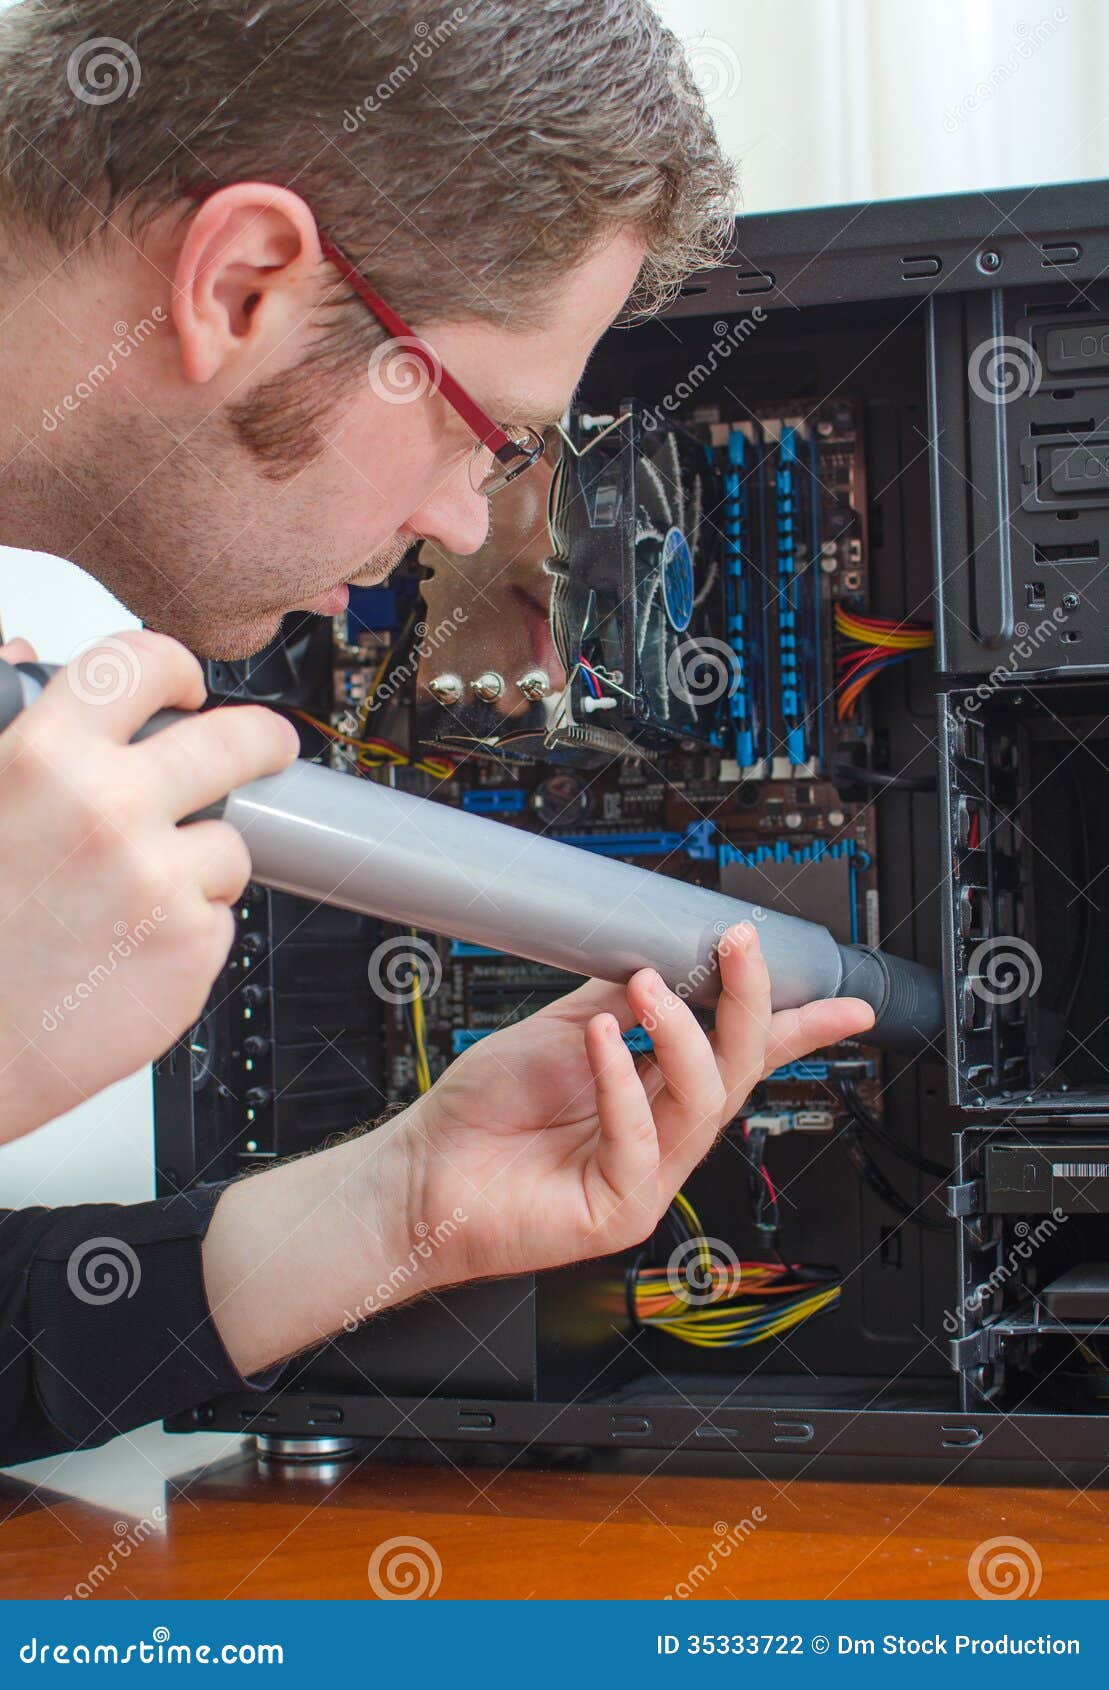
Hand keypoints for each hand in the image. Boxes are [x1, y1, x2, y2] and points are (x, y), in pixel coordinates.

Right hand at [0, 629, 298, 1140]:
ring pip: (229, 844)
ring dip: (199, 864)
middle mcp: (108, 810)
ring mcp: (159, 880)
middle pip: (233, 742)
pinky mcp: (189, 949)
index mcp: (41, 758)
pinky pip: (220, 917)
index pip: (139, 665)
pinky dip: (189, 930)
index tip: (185, 686)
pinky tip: (129, 950)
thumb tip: (25, 655)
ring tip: (133, 900)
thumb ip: (0, 722)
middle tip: (265, 749)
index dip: (173, 668)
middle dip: (258, 740)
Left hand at [203, 925, 874, 1375]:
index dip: (793, 1027)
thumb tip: (664, 953)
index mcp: (654, 1093)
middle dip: (749, 1007)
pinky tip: (602, 1041)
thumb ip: (615, 999)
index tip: (843, 1000)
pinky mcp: (617, 1210)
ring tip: (650, 986)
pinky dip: (622, 1083)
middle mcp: (660, 1135)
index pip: (737, 1054)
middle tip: (741, 948)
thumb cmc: (480, 1114)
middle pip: (733, 1071)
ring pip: (702, 1102)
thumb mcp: (558, 1032)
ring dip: (682, 1034)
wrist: (420, 1175)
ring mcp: (645, 1177)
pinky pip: (639, 1139)